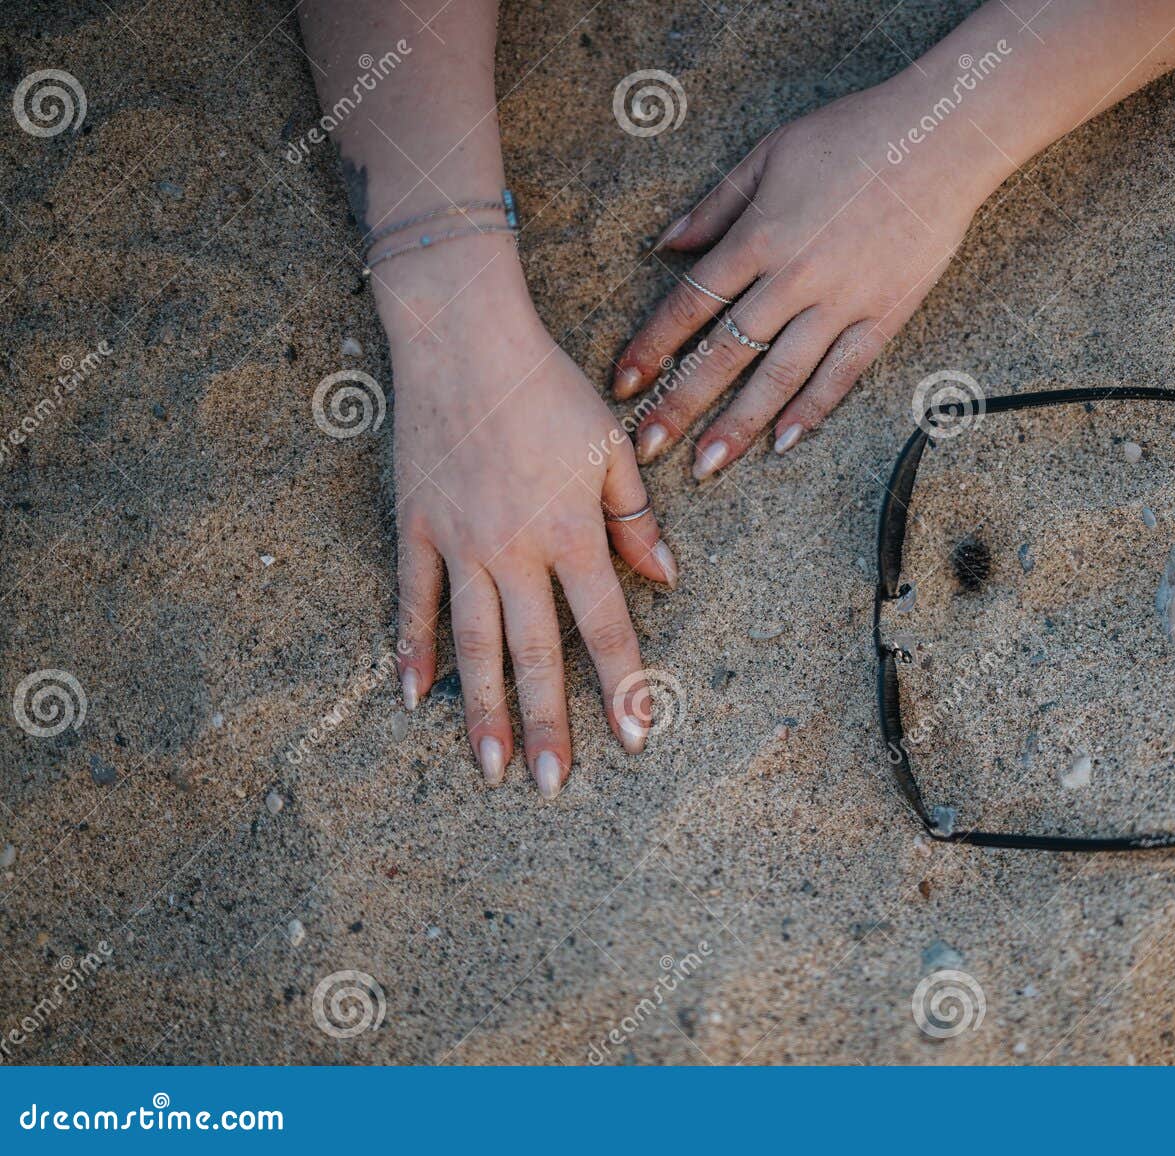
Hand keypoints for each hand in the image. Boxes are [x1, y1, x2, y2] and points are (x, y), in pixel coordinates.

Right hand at [381, 241, 676, 793]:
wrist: (462, 338)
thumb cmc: (548, 387)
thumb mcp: (610, 446)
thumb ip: (635, 517)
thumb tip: (668, 576)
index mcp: (572, 530)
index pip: (605, 625)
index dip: (622, 685)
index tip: (634, 738)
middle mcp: (516, 549)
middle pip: (534, 653)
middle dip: (549, 724)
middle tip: (555, 787)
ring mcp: (460, 544)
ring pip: (472, 644)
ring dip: (483, 711)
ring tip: (492, 768)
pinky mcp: (417, 528)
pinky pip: (414, 601)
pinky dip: (414, 650)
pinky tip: (415, 698)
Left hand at [613, 80, 998, 476]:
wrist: (942, 140)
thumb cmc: (853, 135)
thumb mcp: (770, 153)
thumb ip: (716, 205)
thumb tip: (667, 244)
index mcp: (758, 236)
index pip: (690, 303)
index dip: (652, 347)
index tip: (623, 384)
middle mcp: (794, 277)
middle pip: (724, 352)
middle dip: (681, 404)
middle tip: (647, 447)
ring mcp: (841, 302)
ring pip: (779, 376)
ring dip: (739, 425)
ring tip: (708, 466)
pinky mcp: (883, 316)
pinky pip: (842, 374)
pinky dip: (812, 410)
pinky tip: (783, 443)